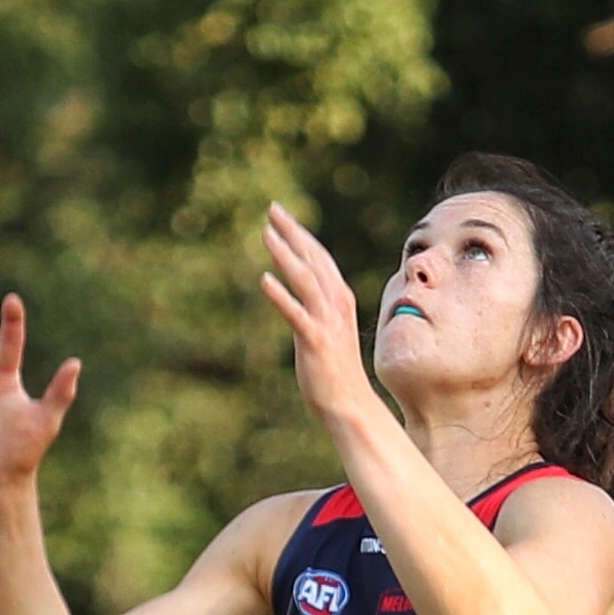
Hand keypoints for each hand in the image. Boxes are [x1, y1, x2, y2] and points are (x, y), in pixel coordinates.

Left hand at [257, 203, 385, 429]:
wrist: (349, 405)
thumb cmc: (336, 369)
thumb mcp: (328, 329)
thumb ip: (317, 307)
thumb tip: (301, 293)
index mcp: (340, 298)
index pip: (319, 257)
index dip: (300, 234)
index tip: (281, 215)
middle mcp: (336, 304)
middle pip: (313, 259)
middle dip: (293, 233)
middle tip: (272, 209)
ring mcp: (327, 322)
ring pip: (305, 280)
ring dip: (286, 255)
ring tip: (265, 234)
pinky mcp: (315, 342)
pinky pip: (296, 314)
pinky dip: (281, 296)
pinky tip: (264, 280)